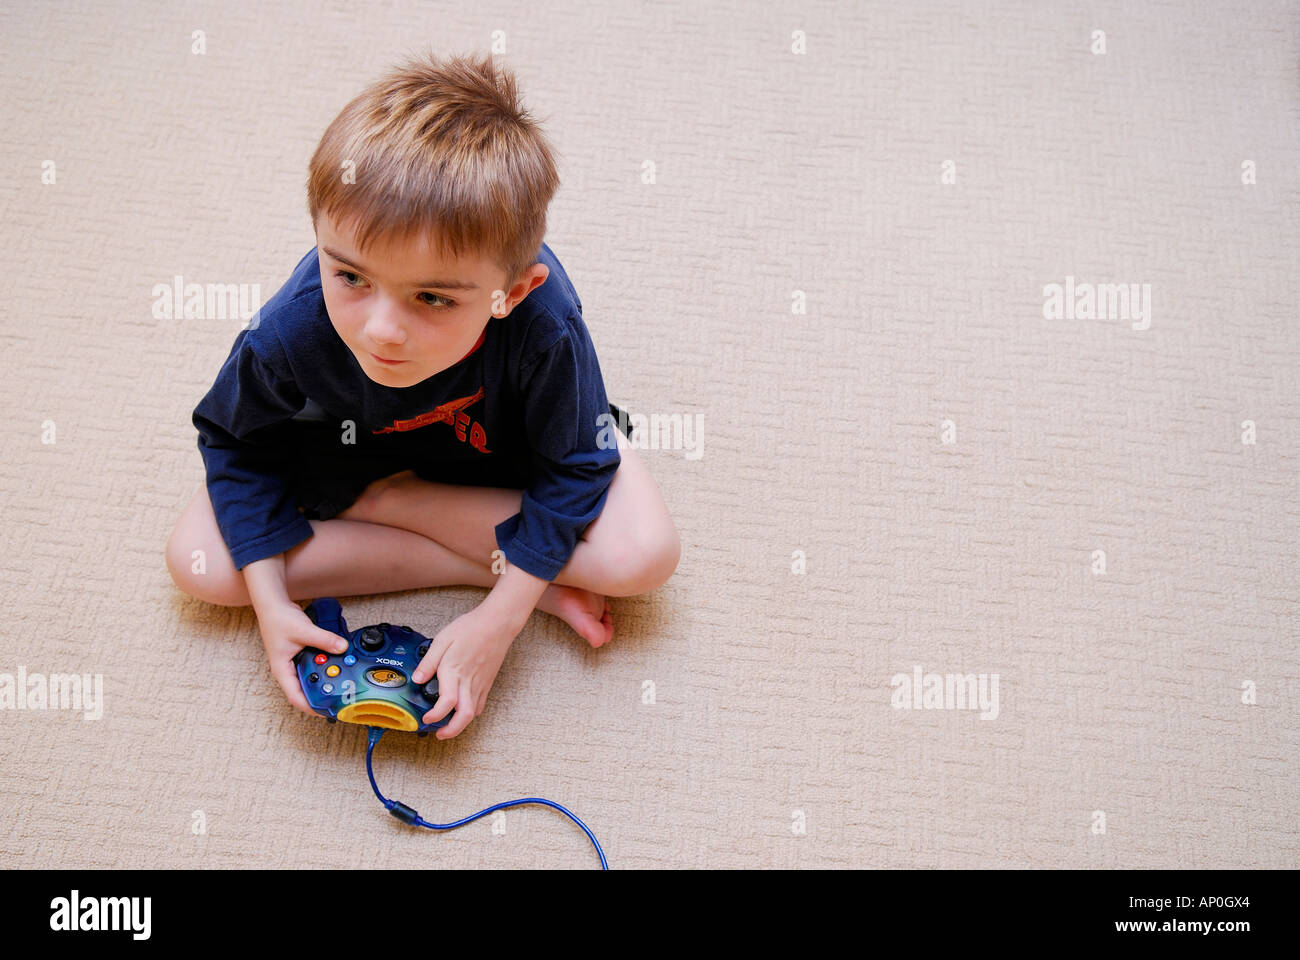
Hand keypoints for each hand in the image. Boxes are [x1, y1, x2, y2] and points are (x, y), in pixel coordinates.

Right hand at [254, 601, 350, 714]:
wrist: (274, 605)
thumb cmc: (278, 620)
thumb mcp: (304, 631)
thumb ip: (324, 640)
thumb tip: (342, 648)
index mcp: (282, 670)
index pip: (296, 697)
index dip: (311, 707)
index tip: (326, 712)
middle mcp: (288, 669)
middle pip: (306, 688)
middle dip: (322, 692)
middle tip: (341, 694)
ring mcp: (295, 662)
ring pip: (312, 675)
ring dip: (325, 676)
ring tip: (342, 677)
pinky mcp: (301, 653)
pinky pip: (314, 663)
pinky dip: (325, 662)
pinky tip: (337, 660)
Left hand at [413, 603, 519, 739]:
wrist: (497, 624)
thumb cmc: (471, 628)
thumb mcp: (443, 639)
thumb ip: (429, 661)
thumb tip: (418, 679)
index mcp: (454, 671)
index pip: (447, 702)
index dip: (435, 715)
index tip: (426, 718)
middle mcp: (468, 682)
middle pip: (464, 716)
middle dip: (451, 731)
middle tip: (439, 733)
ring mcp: (480, 684)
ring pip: (472, 713)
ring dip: (460, 724)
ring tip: (448, 725)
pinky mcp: (487, 683)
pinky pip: (480, 704)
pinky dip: (470, 713)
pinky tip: (462, 709)